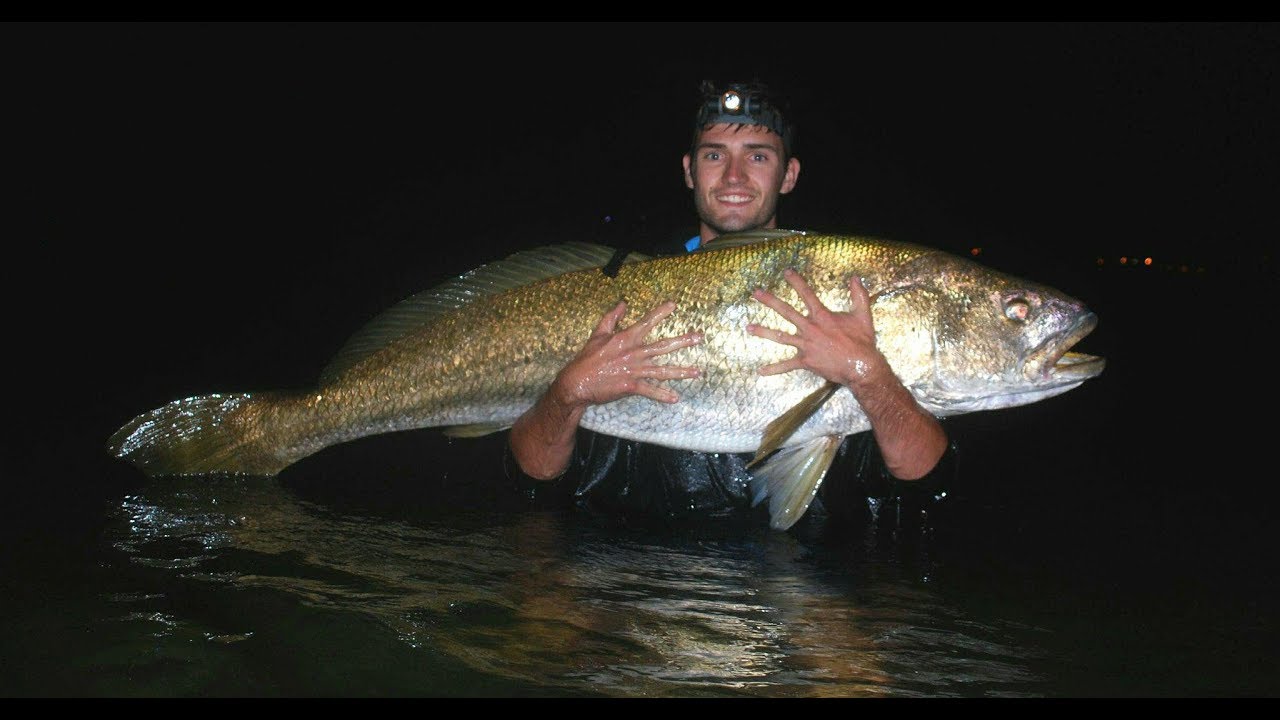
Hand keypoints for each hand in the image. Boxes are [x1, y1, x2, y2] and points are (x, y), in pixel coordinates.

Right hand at [553, 300, 702, 407]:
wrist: (577, 382)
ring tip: (697, 372)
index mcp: (626, 338)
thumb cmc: (587, 358)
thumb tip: (622, 303)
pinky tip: (675, 398)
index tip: (674, 305)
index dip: (660, 313)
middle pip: (663, 346)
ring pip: (663, 370)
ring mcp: (634, 370)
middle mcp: (634, 353)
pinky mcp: (631, 386)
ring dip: (681, 372)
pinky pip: (651, 391)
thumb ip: (612, 318)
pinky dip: (662, 395)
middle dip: (683, 341)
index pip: (647, 322)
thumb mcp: (597, 334)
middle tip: (699, 337)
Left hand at [746, 269, 884, 387]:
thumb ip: (859, 294)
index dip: (796, 281)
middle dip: (769, 301)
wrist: (861, 366)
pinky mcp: (806, 361)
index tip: (786, 272)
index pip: (806, 294)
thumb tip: (856, 278)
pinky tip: (761, 371)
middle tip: (756, 293)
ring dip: (763, 331)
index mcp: (822, 316)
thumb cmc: (863, 341)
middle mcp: (810, 328)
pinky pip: (787, 365)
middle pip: (786, 311)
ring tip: (748, 327)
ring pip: (780, 337)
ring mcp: (806, 345)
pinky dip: (774, 369)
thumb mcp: (863, 314)